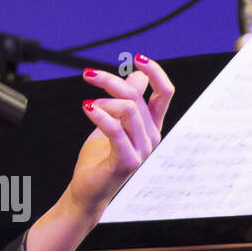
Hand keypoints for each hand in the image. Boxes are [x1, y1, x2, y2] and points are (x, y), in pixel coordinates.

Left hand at [68, 55, 173, 217]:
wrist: (87, 192)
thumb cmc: (98, 159)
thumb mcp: (112, 123)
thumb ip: (126, 101)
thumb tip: (138, 75)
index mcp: (151, 127)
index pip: (165, 93)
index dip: (155, 72)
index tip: (138, 58)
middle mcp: (151, 137)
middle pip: (138, 97)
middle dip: (111, 81)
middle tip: (89, 75)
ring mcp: (141, 150)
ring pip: (129, 109)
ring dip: (104, 99)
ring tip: (88, 104)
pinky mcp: (127, 161)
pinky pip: (116, 130)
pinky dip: (100, 115)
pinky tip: (87, 108)